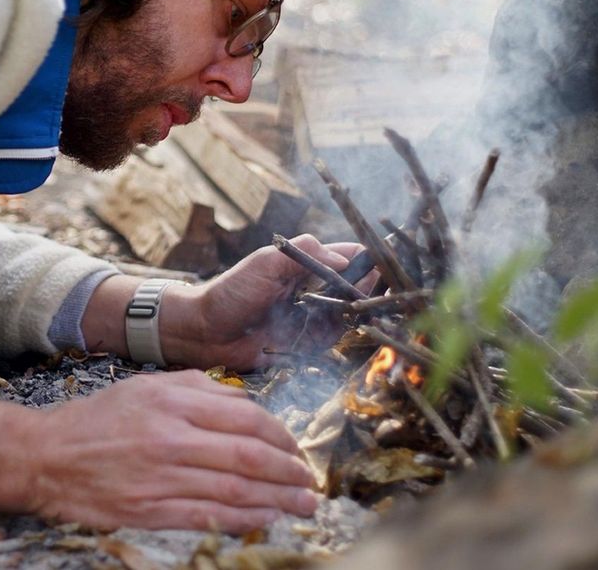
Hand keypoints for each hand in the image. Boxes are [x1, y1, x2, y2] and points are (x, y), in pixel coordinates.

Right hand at [0, 371, 317, 531]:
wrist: (45, 457)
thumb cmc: (97, 420)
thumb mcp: (145, 386)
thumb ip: (197, 388)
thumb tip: (244, 403)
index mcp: (171, 400)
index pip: (245, 416)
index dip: (280, 435)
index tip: (296, 449)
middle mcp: (170, 437)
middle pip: (248, 454)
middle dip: (288, 471)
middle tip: (310, 482)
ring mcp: (161, 476)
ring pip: (235, 489)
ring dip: (277, 499)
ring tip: (302, 505)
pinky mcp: (150, 509)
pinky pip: (209, 516)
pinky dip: (244, 520)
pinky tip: (266, 519)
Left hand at [170, 235, 371, 369]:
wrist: (205, 332)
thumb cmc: (231, 292)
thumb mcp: (265, 263)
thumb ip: (304, 254)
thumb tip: (344, 257)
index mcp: (305, 265)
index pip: (346, 257)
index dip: (368, 256)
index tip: (389, 255)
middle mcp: (314, 289)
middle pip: (356, 283)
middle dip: (375, 281)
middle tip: (392, 280)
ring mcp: (314, 317)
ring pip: (352, 309)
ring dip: (367, 304)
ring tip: (384, 298)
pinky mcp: (310, 343)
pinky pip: (337, 335)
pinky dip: (350, 328)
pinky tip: (362, 319)